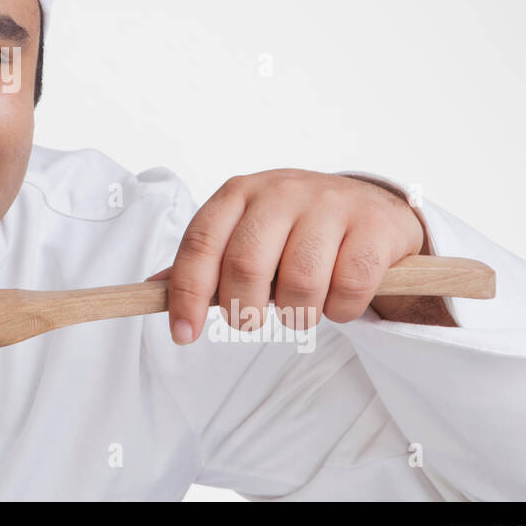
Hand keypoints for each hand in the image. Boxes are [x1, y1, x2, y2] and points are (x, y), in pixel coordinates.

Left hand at [149, 169, 425, 343]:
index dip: (187, 293)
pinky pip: (349, 287)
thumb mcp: (246, 232)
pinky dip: (341, 310)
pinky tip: (337, 302)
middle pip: (246, 265)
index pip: (200, 242)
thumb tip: (151, 288)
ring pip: (300, 282)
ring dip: (296, 314)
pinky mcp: (374, 225)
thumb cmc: (296, 228)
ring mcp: (330, 204)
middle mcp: (281, 191)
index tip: (183, 334)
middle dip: (243, 309)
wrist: (371, 206)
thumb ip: (206, 260)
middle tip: (250, 319)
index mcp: (239, 193)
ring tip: (299, 309)